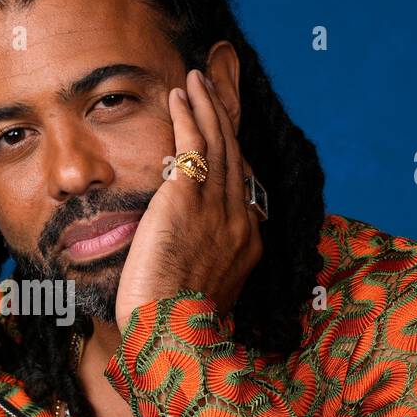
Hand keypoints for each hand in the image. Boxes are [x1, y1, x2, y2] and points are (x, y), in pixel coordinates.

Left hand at [114, 67, 263, 329]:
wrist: (172, 337)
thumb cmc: (174, 326)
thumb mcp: (199, 289)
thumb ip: (198, 262)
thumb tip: (181, 250)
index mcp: (245, 242)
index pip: (241, 183)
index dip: (233, 150)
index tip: (224, 127)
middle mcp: (239, 221)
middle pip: (234, 154)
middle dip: (224, 115)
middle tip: (214, 83)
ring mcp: (217, 209)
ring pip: (217, 142)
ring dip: (207, 105)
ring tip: (195, 79)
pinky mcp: (187, 200)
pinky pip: (193, 144)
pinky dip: (188, 115)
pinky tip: (180, 94)